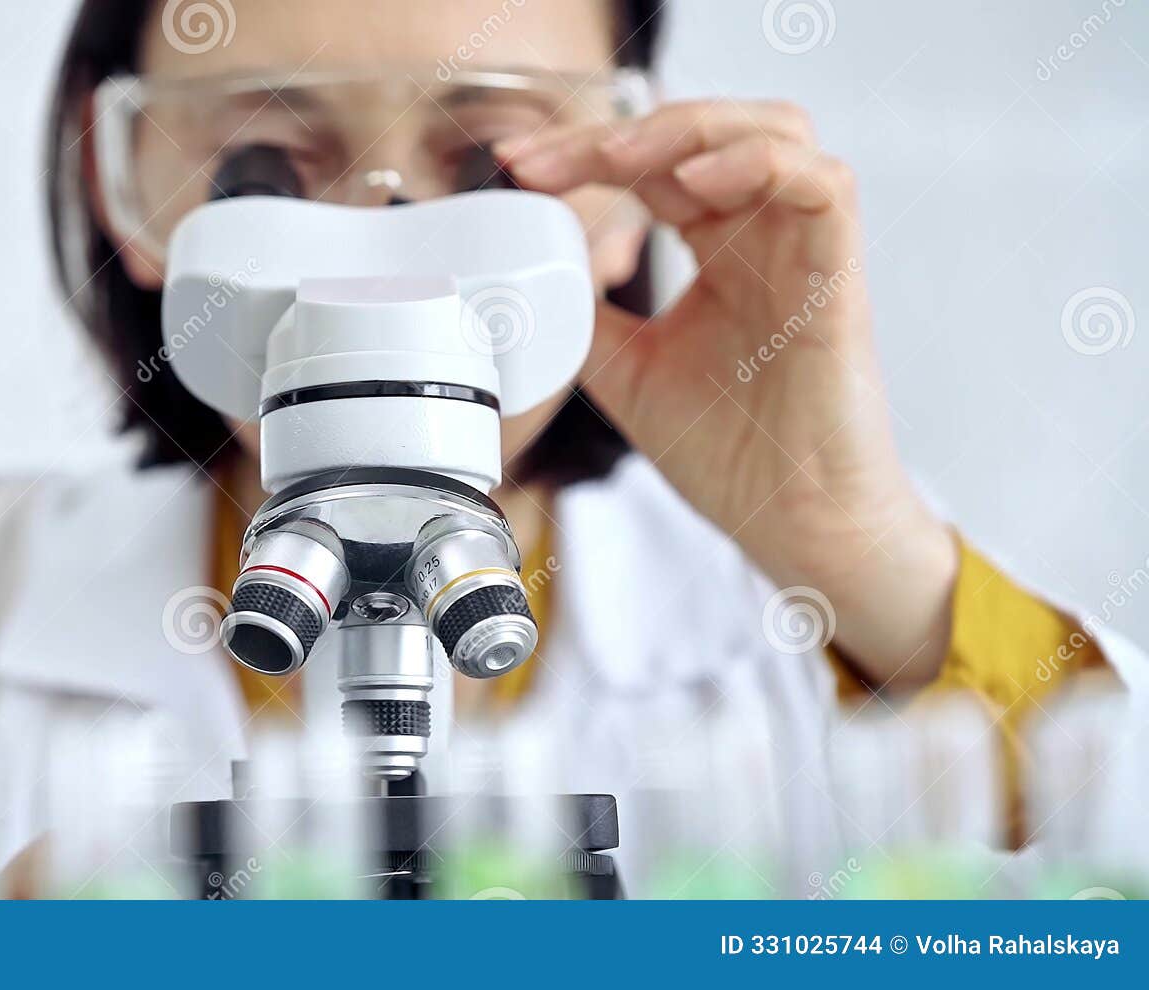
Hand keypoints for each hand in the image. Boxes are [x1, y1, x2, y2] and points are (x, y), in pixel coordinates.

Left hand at [499, 100, 956, 685]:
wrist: (788, 521)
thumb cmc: (729, 453)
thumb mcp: (623, 369)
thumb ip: (583, 312)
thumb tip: (532, 266)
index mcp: (720, 250)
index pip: (654, 166)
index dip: (583, 152)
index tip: (517, 164)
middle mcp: (763, 238)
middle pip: (704, 132)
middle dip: (616, 131)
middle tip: (543, 159)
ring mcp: (803, 251)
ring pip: (772, 131)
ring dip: (686, 130)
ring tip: (612, 159)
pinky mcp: (837, 278)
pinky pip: (822, 186)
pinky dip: (758, 163)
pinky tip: (693, 180)